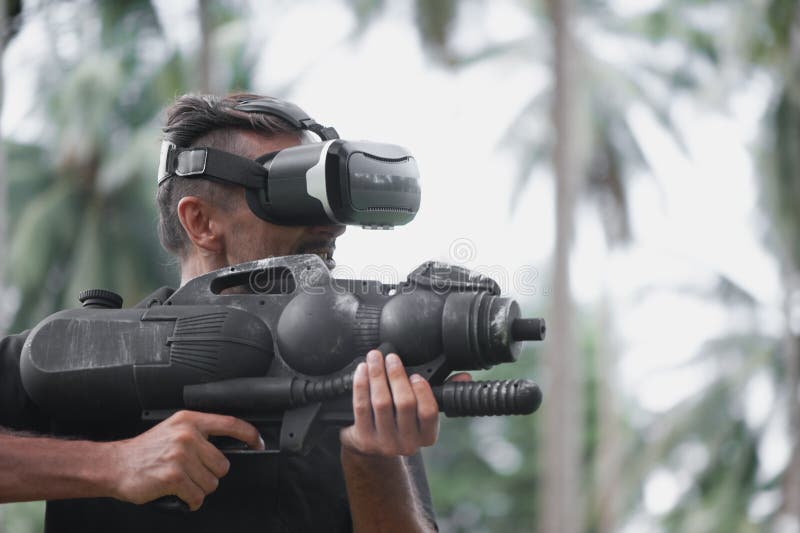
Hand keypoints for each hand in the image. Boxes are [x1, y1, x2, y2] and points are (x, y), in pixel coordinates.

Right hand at [107, 410, 263, 510]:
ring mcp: (181, 456)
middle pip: (223, 464)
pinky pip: (197, 496)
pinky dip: (191, 501)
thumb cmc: (144, 451)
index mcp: (189, 421)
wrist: (115, 464)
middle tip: (192, 473)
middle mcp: (187, 435)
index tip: (258, 442)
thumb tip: (227, 445)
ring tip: (182, 481)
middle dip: (211, 474)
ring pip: (211, 483)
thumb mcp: (173, 430)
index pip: (230, 423)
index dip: (249, 434)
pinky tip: (179, 494)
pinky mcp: (174, 476)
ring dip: (199, 488)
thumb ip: (198, 433)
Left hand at [340, 349, 469, 456]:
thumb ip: (442, 392)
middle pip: (404, 404)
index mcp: (427, 436)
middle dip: (397, 375)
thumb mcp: (422, 413)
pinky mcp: (363, 439)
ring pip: (381, 403)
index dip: (422, 391)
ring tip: (374, 358)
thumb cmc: (401, 422)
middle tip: (391, 357)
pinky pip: (361, 407)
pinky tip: (362, 370)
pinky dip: (361, 385)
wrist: (372, 447)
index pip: (429, 412)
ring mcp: (384, 443)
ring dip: (377, 375)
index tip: (416, 374)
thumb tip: (464, 377)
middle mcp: (407, 443)